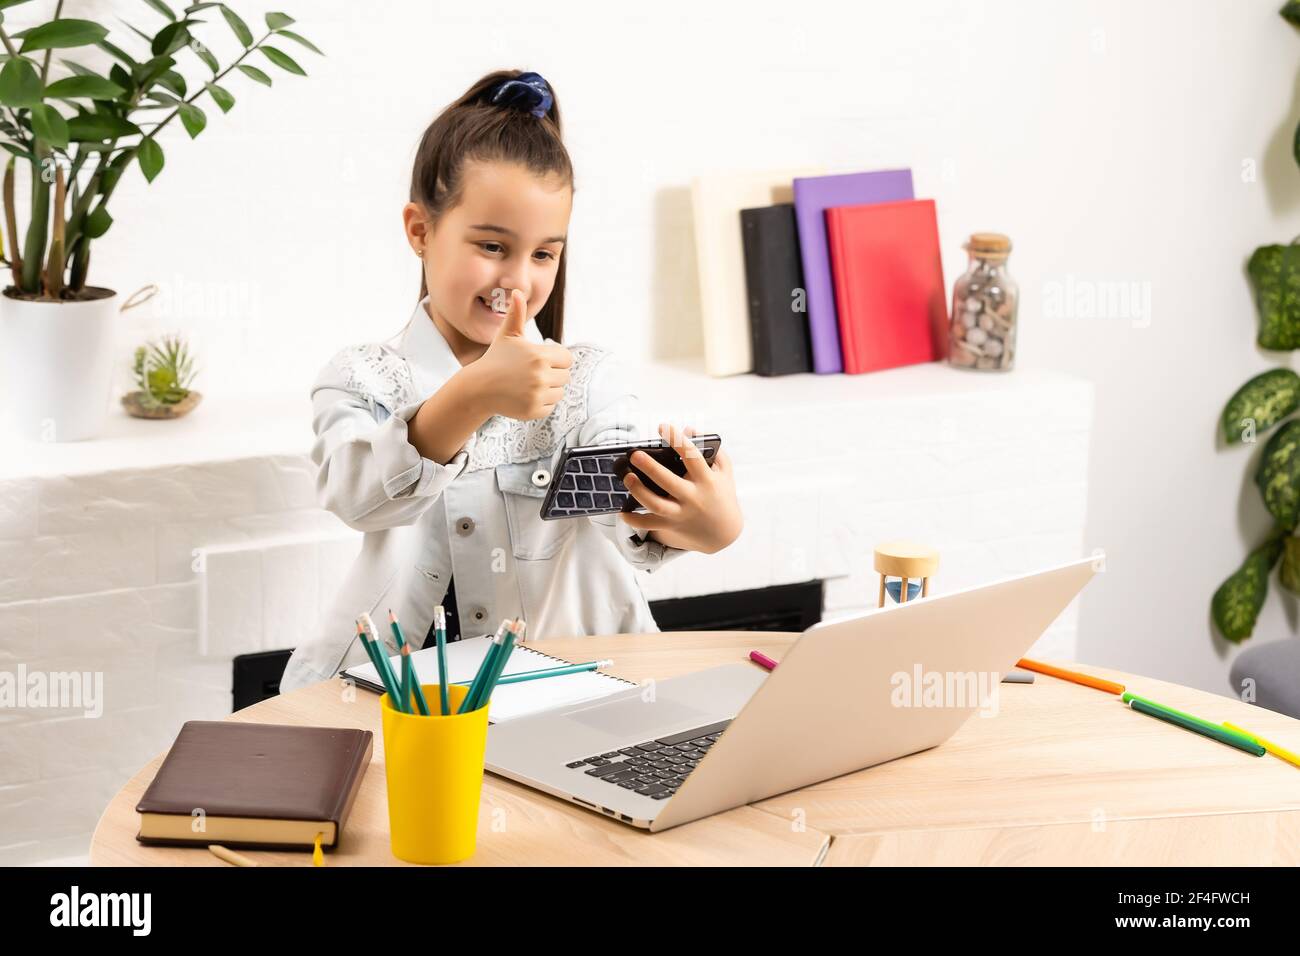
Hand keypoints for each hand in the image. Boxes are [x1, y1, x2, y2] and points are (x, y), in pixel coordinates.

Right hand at [469, 289, 571, 419]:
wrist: (479, 387)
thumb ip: (517, 315)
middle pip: (565, 376)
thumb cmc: (496, 359)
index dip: (556, 359)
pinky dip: (541, 404)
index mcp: (539, 356)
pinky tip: (525, 397)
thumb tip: (517, 292)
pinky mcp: (534, 410)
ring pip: (559, 392)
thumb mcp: (507, 336)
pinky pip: (550, 407)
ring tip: (528, 385)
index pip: (567, 359)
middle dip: (552, 375)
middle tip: (532, 374)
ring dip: (548, 390)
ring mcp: (537, 395)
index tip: (542, 360)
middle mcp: (540, 376)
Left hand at [618, 423, 742, 554]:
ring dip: (639, 491)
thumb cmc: (721, 494)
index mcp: (706, 480)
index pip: (692, 456)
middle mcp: (693, 498)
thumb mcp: (724, 470)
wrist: (724, 533)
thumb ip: (711, 448)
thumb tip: (688, 429)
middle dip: (650, 468)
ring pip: (656, 505)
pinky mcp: (671, 526)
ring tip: (627, 477)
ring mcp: (681, 514)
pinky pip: (649, 524)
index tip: (663, 427)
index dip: (677, 440)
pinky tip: (623, 510)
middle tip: (635, 455)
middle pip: (669, 482)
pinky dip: (634, 520)